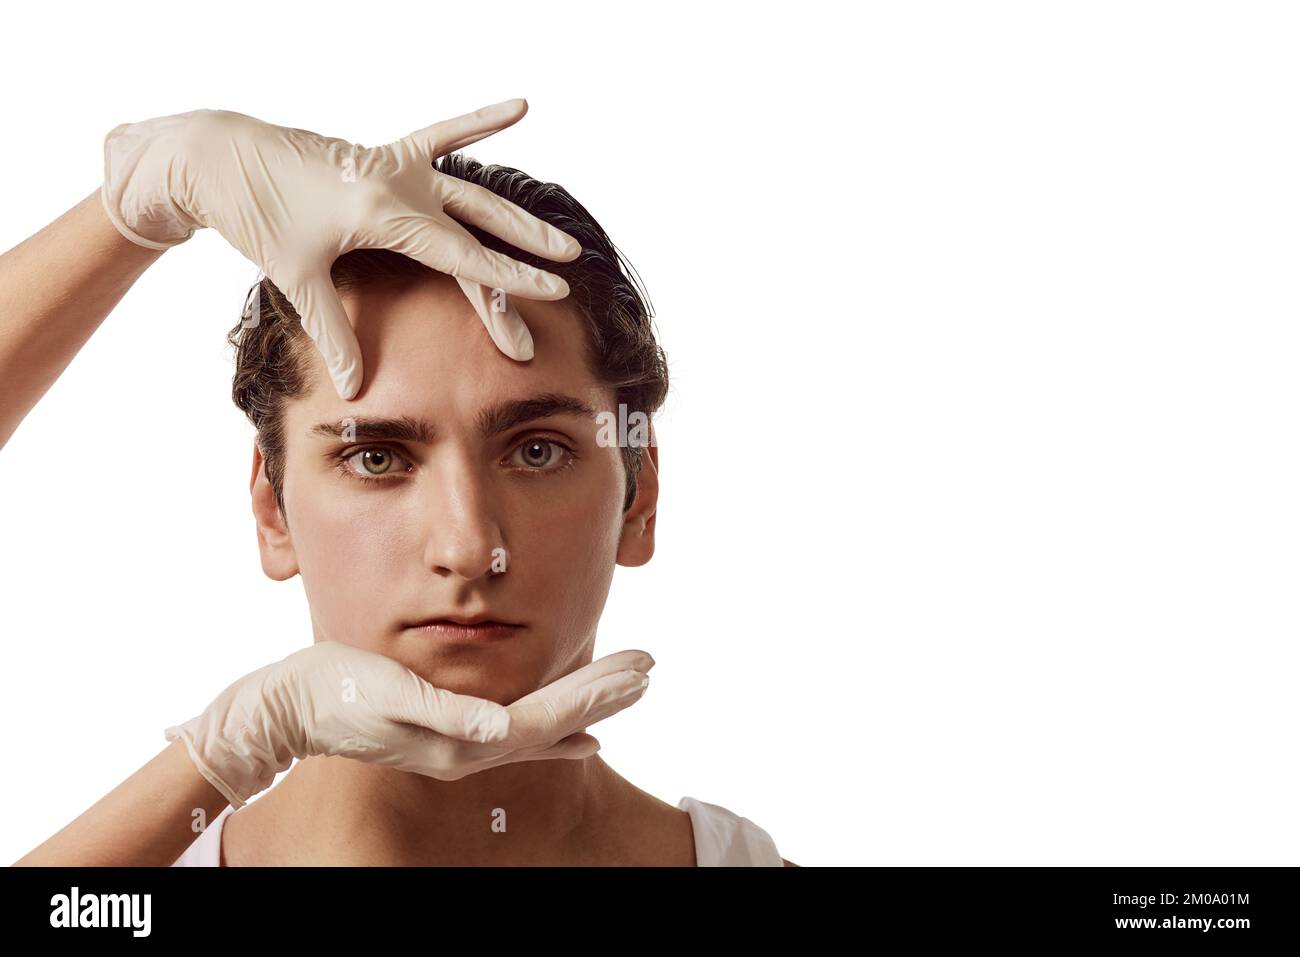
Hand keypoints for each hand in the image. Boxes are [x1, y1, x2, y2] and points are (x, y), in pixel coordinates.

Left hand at [100, 100, 580, 397]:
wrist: (218, 157)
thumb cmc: (255, 215)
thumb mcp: (296, 278)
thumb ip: (333, 332)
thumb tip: (353, 389)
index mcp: (383, 212)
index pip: (463, 256)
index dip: (510, 280)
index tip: (554, 292)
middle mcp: (398, 184)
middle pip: (474, 234)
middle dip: (519, 265)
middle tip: (565, 285)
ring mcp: (395, 166)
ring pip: (471, 196)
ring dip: (515, 219)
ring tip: (560, 242)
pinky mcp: (384, 156)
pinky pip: (442, 136)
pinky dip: (478, 122)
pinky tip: (520, 106)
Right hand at [163, 640, 654, 808]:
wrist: (288, 708)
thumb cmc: (332, 690)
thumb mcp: (386, 694)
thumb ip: (443, 714)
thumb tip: (497, 729)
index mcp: (461, 740)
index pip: (547, 716)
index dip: (596, 692)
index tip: (639, 667)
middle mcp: (470, 751)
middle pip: (556, 723)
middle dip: (606, 694)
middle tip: (651, 668)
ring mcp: (462, 748)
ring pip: (544, 728)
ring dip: (589, 707)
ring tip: (629, 691)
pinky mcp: (450, 736)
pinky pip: (521, 740)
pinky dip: (558, 737)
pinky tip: (585, 740)